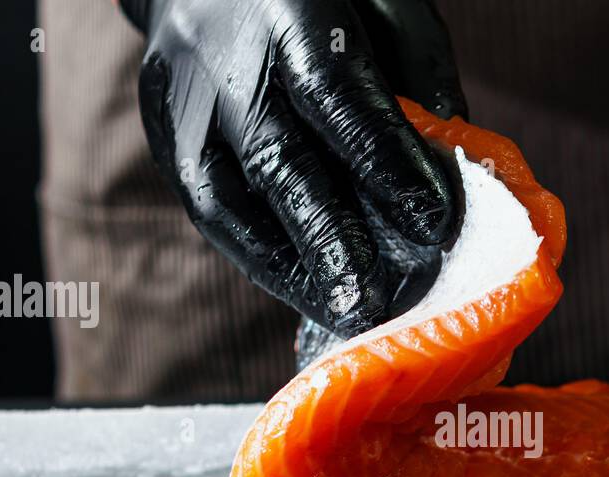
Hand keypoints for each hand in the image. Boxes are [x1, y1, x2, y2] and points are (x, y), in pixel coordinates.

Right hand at [119, 0, 465, 336]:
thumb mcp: (386, 2)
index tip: (433, 222)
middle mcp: (222, 57)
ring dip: (285, 267)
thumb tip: (450, 166)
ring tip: (339, 313)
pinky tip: (301, 287)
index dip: (384, 162)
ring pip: (223, 198)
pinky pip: (204, 204)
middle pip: (275, 159)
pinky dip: (254, 254)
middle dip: (329, 239)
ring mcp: (179, 96)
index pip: (336, 94)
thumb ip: (420, 72)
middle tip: (373, 302)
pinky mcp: (159, 124)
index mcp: (287, 8)